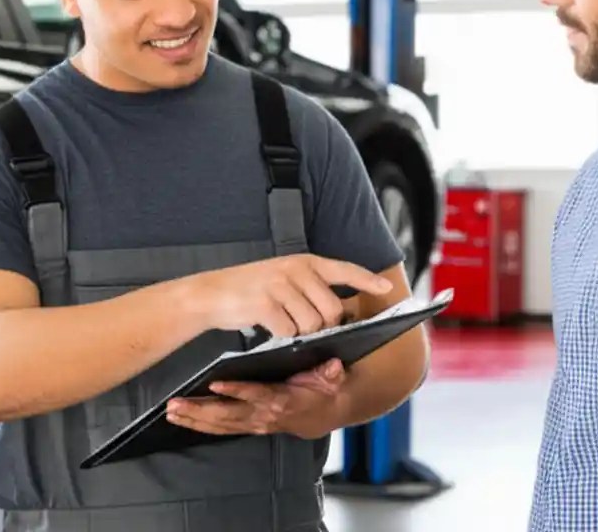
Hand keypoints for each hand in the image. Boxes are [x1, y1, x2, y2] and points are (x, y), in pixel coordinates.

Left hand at [165, 359, 347, 439]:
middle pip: (228, 415)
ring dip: (194, 419)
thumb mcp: (332, 378)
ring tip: (171, 412)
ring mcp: (254, 423)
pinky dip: (200, 425)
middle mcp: (263, 415)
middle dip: (201, 410)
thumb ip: (331, 373)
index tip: (216, 385)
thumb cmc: (323, 391)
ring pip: (220, 424)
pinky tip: (182, 419)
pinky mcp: (247, 427)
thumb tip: (334, 365)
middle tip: (176, 404)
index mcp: (281, 399)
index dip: (237, 391)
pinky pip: (221, 429)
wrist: (323, 416)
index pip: (256, 395)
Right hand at [190, 254, 392, 336]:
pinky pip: (288, 331)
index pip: (344, 270)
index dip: (367, 279)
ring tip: (281, 322)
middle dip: (323, 326)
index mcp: (305, 262)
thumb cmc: (251, 290)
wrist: (211, 293)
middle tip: (302, 325)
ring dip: (300, 332)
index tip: (386, 286)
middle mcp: (296, 270)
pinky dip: (281, 336)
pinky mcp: (265, 304)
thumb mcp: (283, 277)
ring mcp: (280, 285)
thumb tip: (335, 315)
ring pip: (312, 325)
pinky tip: (268, 326)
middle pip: (331, 310)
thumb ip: (309, 288)